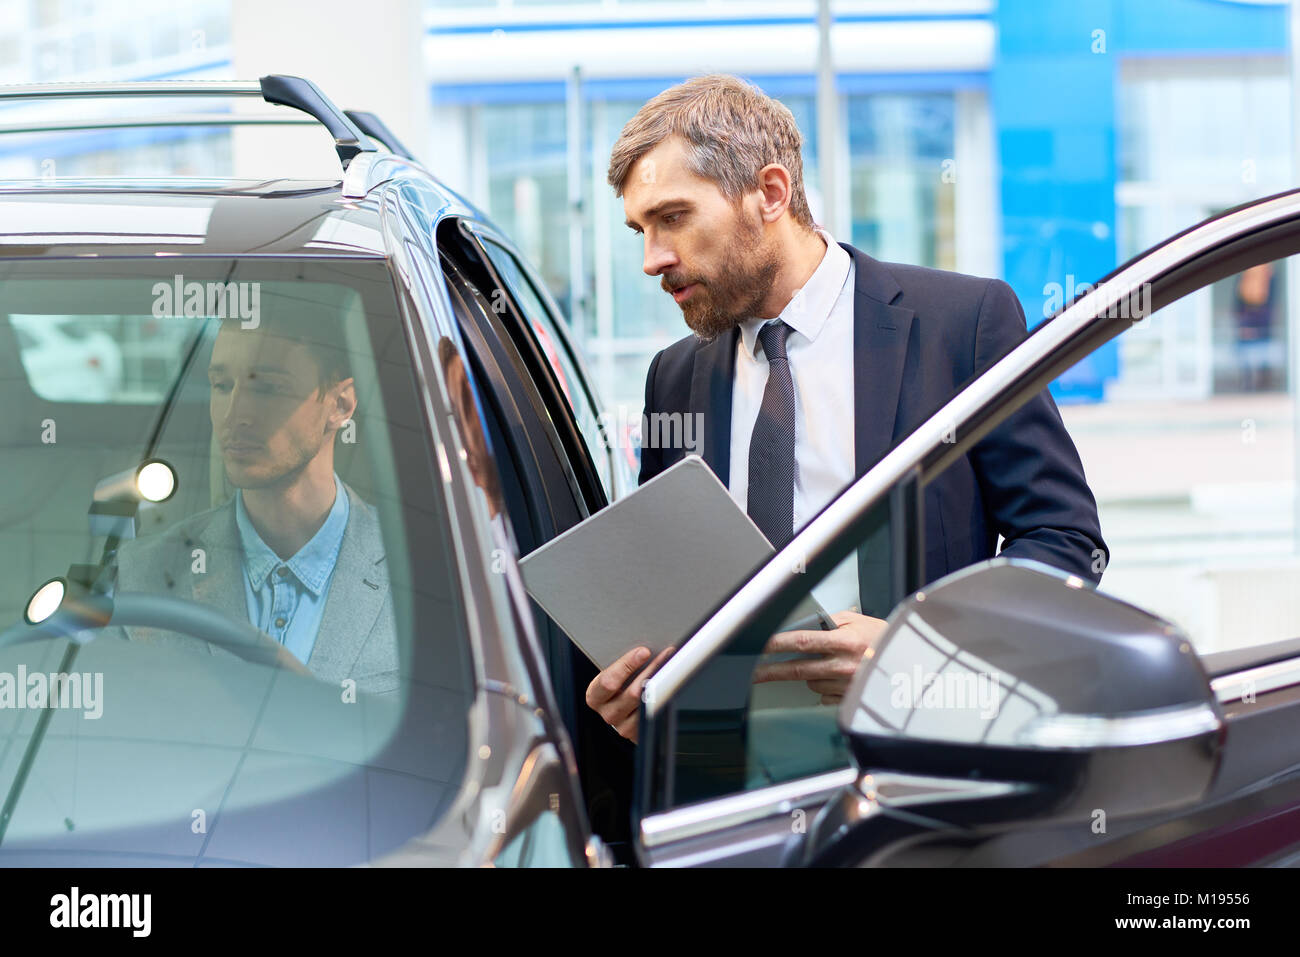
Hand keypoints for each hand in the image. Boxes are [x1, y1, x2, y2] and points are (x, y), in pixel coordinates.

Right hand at [585, 645, 675, 743]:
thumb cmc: (617, 685)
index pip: (609, 681)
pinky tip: (672, 684)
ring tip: (674, 666)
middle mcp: (608, 713)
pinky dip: (666, 697)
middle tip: (666, 655)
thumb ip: (621, 665)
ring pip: (648, 705)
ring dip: (663, 684)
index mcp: (595, 696)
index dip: (627, 665)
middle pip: (633, 694)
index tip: (644, 651)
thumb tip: (645, 648)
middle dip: (652, 671)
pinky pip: (656, 715)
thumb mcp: (612, 674)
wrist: (619, 708)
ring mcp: (624, 727)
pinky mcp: (639, 734)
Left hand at [752, 610, 886, 704]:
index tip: (761, 645)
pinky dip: (825, 688)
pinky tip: (837, 679)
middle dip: (771, 671)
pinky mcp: (849, 701)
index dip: (777, 644)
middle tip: (754, 673)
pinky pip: (824, 697)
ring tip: (827, 664)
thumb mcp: (858, 620)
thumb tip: (804, 625)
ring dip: (810, 674)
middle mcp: (844, 665)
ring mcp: (846, 686)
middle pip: (797, 669)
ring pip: (811, 683)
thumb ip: (829, 621)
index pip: (802, 641)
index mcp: (845, 642)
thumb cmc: (885, 640)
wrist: (912, 665)